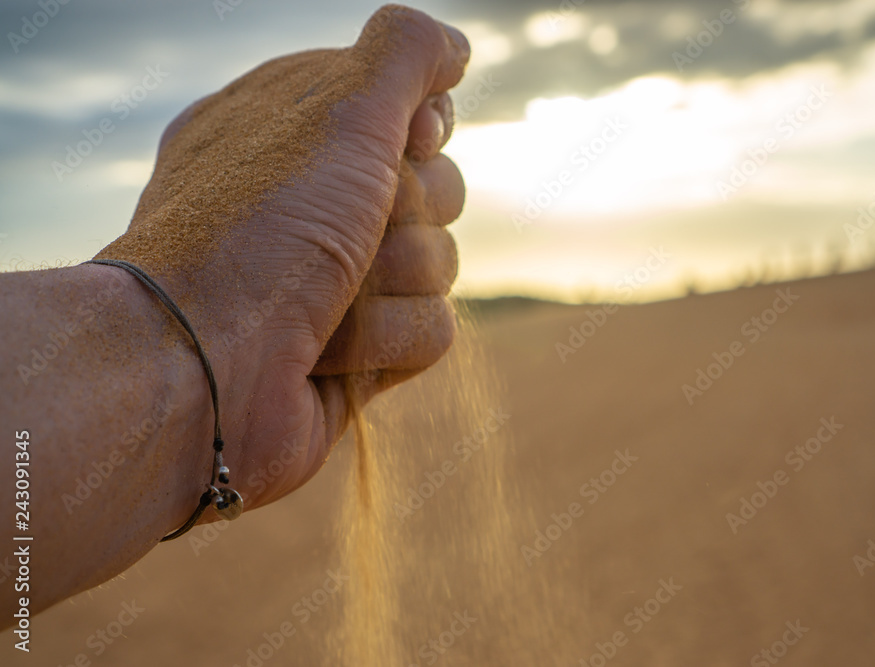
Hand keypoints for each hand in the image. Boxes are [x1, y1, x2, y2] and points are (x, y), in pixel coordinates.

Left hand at [95, 5, 469, 519]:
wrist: (198, 367)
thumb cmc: (259, 228)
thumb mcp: (339, 107)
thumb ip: (406, 53)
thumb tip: (455, 48)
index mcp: (293, 132)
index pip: (409, 111)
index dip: (420, 128)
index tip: (404, 140)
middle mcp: (314, 204)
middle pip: (438, 188)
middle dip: (410, 209)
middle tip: (351, 227)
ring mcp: (337, 282)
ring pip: (440, 263)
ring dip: (394, 278)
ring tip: (327, 298)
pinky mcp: (360, 353)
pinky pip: (431, 330)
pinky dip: (386, 340)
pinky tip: (329, 352)